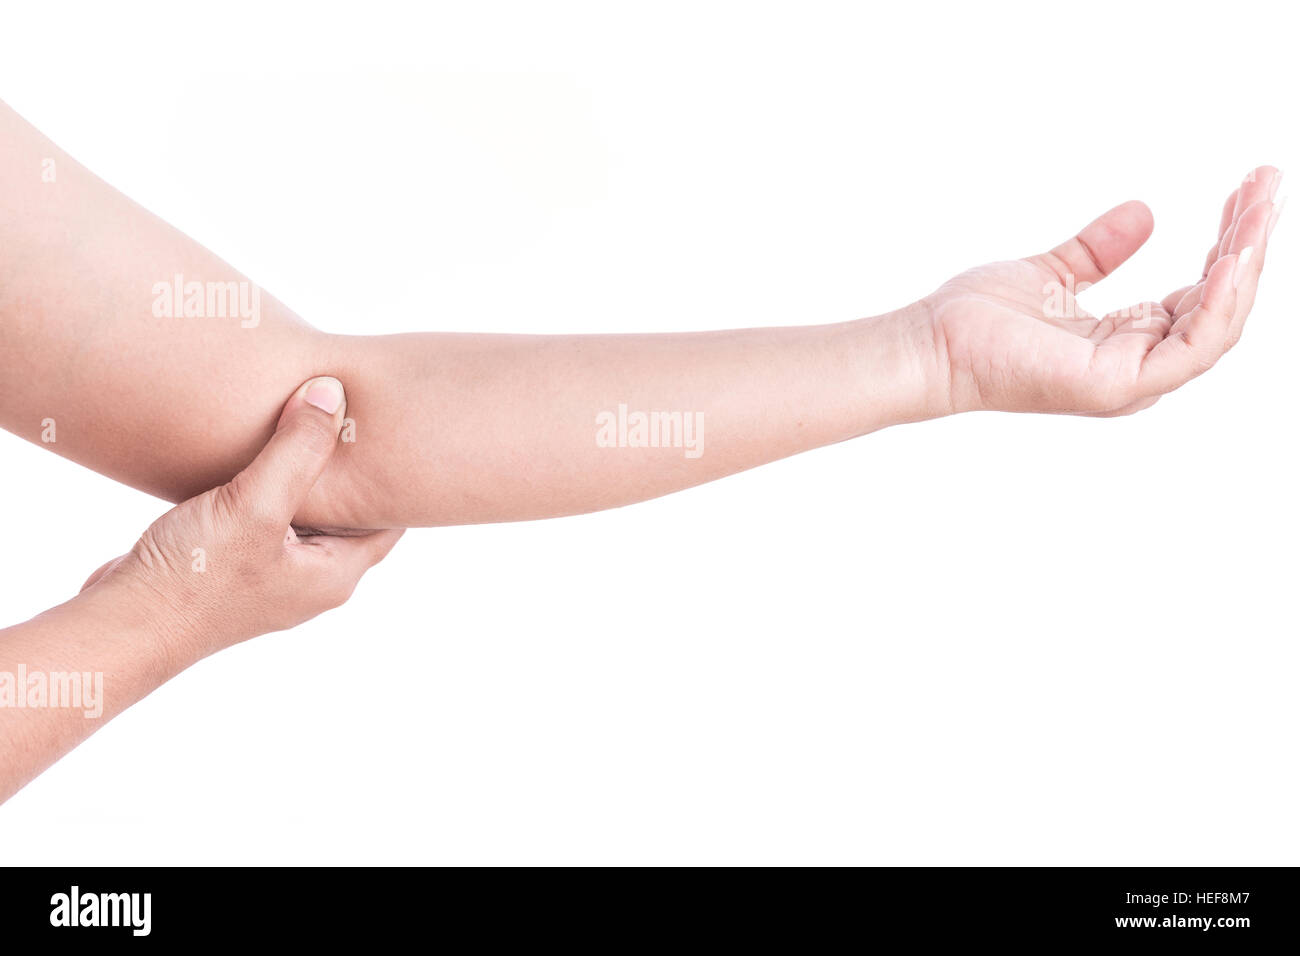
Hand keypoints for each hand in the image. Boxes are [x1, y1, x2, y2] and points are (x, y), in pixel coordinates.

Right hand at [81, 376, 404, 659]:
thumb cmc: (195, 576)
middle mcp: (310, 580)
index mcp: (334, 575)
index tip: (395, 432)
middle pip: (349, 516)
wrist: (123, 624)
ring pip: (306, 515)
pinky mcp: (233, 567)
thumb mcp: (257, 504)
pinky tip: (256, 457)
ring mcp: (271, 576)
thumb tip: (334, 393)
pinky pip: (266, 519)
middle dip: (353, 474)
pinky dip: (268, 489)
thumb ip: (298, 450)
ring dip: (306, 478)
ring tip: (310, 426)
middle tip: (357, 419)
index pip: (388, 520)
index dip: (394, 478)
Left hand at [922, 166, 1283, 415]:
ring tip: (1262, 205)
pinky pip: (1190, 348)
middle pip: (1220, 306)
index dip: (1230, 242)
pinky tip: (1232, 254)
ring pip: (1217, 324)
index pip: (1201, 294)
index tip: (1249, 187)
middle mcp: (1137, 367)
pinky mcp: (1114, 386)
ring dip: (1246, 262)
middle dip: (1251, 242)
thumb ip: (1099, 251)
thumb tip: (1146, 211)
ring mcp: (1129, 382)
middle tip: (1269, 182)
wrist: (930, 342)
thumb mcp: (1054, 272)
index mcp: (1128, 344)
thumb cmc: (978, 317)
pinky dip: (1218, 302)